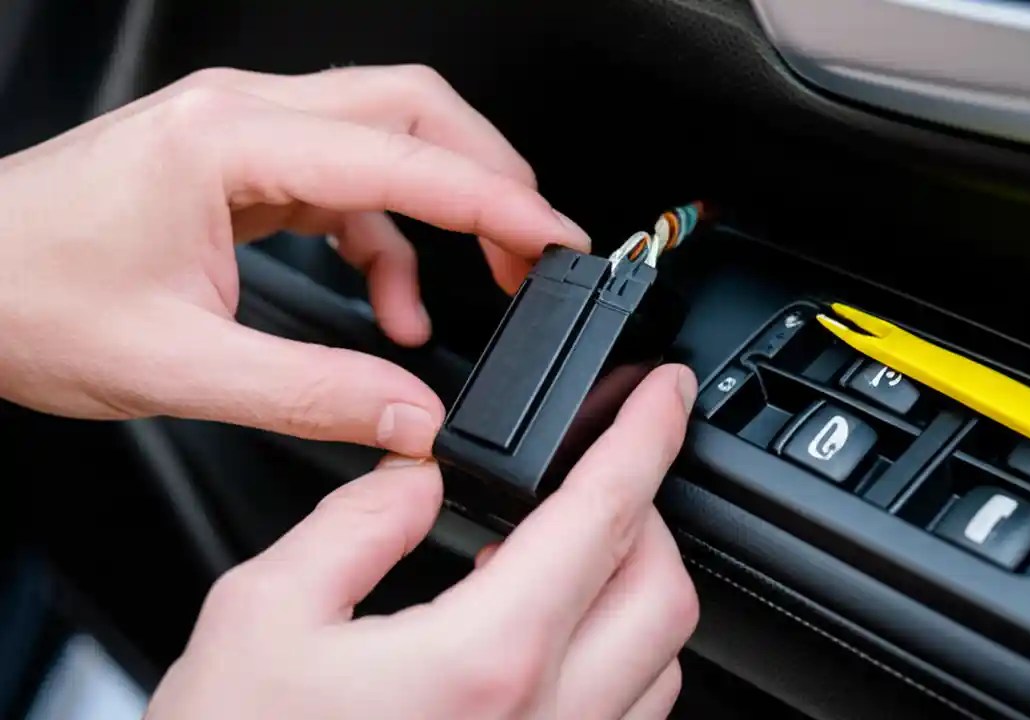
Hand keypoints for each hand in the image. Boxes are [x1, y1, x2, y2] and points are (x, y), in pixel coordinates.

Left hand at [0, 65, 588, 455]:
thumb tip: (409, 416)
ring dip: (449, 206)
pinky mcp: (241, 163)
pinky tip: (392, 306)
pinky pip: (348, 182)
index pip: (400, 158)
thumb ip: (311, 395)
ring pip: (388, 137)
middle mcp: (242, 117)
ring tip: (485, 283)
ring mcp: (242, 132)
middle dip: (490, 175)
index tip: (556, 237)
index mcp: (226, 143)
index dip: (494, 201)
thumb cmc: (26, 299)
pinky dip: (389, 239)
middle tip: (536, 248)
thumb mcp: (176, 367)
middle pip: (413, 110)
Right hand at [146, 364, 698, 719]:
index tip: (664, 393)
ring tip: (559, 555)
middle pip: (663, 592)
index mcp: (484, 660)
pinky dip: (613, 655)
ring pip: (660, 663)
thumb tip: (420, 474)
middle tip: (597, 472)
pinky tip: (542, 636)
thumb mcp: (262, 615)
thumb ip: (358, 523)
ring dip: (631, 589)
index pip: (603, 516)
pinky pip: (625, 717)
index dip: (646, 435)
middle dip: (646, 512)